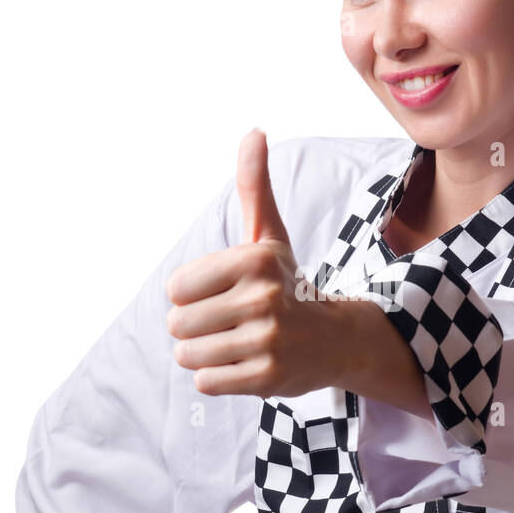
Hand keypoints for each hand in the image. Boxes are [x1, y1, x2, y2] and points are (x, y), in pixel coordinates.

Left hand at [165, 128, 341, 398]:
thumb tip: (254, 131)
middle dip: (196, 327)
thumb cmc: (288, 284)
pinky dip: (218, 377)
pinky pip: (206, 381)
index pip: (175, 288)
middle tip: (230, 322)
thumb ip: (253, 185)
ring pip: (188, 355)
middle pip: (177, 324)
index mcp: (254, 260)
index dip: (192, 294)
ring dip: (204, 354)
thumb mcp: (269, 235)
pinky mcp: (266, 378)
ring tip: (236, 343)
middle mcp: (262, 298)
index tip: (226, 293)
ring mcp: (266, 341)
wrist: (338, 340)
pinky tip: (246, 364)